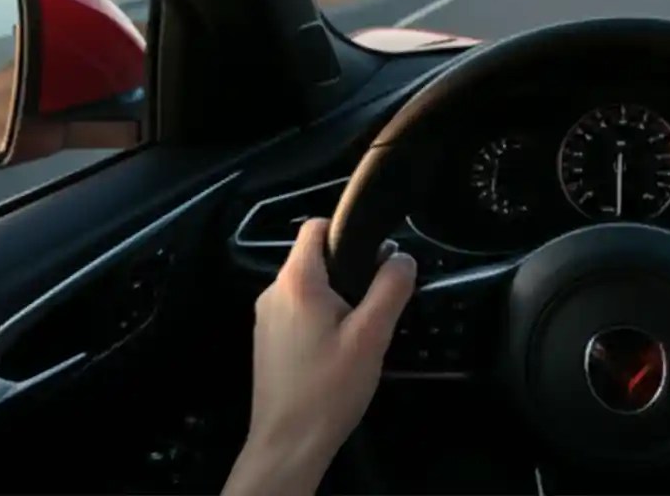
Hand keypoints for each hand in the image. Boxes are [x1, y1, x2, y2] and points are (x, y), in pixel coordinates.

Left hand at [223, 219, 415, 495]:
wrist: (288, 443)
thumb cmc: (329, 388)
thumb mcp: (372, 336)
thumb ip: (390, 289)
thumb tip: (403, 257)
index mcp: (297, 281)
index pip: (316, 227)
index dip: (347, 230)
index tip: (376, 253)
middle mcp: (274, 291)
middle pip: (314, 258)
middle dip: (348, 270)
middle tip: (377, 300)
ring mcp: (266, 317)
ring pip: (308, 287)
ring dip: (336, 297)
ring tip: (361, 329)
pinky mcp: (267, 340)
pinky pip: (298, 311)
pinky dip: (321, 318)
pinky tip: (339, 348)